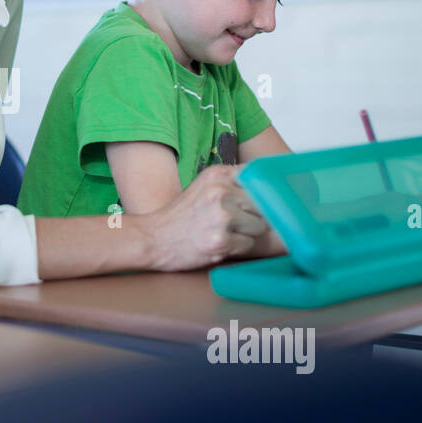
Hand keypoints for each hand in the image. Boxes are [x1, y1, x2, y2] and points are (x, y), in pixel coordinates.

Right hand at [143, 164, 271, 270]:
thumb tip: (270, 188)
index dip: (262, 191)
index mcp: (217, 175)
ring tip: (224, 233)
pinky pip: (248, 244)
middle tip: (233, 222)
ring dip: (246, 233)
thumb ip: (231, 182)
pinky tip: (218, 243)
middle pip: (263, 203)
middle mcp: (220, 192)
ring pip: (259, 226)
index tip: (258, 200)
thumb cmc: (180, 216)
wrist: (151, 238)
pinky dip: (237, 247)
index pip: (258, 177)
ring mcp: (221, 217)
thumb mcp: (203, 186)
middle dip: (253, 215)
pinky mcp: (221, 240)